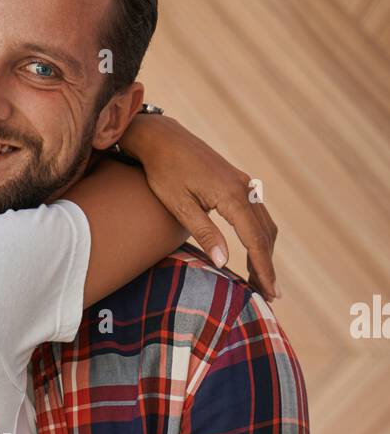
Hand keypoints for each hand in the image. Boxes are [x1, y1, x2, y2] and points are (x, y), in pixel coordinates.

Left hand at [119, 114, 277, 298]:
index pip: (254, 239)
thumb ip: (205, 233)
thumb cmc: (165, 172)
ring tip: (262, 279)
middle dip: (267, 265)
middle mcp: (244, 187)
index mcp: (231, 195)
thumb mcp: (180, 206)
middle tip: (269, 295)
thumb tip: (224, 262)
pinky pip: (257, 213)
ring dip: (265, 251)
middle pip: (264, 234)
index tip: (269, 292)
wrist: (163, 138)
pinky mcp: (238, 182)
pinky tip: (255, 251)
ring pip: (264, 223)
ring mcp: (243, 183)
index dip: (263, 268)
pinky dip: (259, 235)